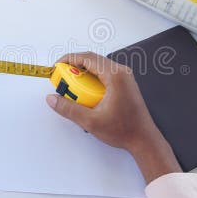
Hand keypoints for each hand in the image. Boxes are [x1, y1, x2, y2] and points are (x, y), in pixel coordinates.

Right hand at [45, 52, 181, 182]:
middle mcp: (121, 73)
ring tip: (71, 86)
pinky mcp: (124, 84)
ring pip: (98, 66)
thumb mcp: (90, 121)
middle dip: (74, 66)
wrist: (143, 139)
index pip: (88, 58)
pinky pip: (104, 74)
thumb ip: (69, 109)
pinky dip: (91, 79)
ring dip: (83, 73)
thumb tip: (53, 99)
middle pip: (93, 60)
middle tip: (61, 78)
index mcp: (115, 76)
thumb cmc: (125, 130)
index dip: (69, 59)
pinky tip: (85, 92)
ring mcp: (124, 78)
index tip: (57, 67)